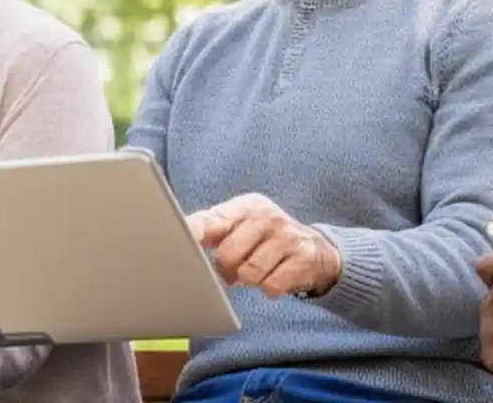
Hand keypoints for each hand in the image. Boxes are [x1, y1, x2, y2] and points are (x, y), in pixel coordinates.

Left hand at [186, 193, 341, 297]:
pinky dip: (269, 287)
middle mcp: (267, 216)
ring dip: (249, 279)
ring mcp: (288, 236)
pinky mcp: (303, 258)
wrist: (315, 249)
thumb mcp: (241, 224)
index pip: (212, 220)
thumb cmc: (265, 238)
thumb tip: (177, 235)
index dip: (193, 235)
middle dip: (227, 268)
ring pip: (250, 273)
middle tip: (235, 267)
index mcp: (246, 205)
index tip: (177, 247)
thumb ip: (211, 227)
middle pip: (228, 254)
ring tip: (256, 270)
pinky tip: (274, 276)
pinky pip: (271, 285)